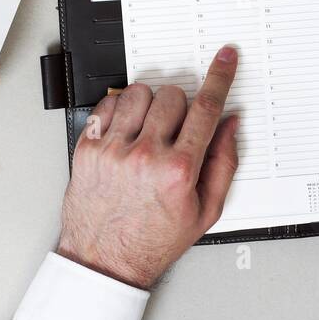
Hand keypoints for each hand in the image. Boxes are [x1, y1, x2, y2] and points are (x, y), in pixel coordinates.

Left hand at [56, 47, 240, 288]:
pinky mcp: (88, 148)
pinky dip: (121, 109)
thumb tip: (230, 126)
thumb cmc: (153, 240)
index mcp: (178, 170)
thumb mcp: (206, 211)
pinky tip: (127, 130)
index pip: (205, 109)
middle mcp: (145, 156)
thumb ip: (224, 163)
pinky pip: (109, 104)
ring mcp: (113, 150)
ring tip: (149, 128)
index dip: (220, 77)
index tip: (225, 59)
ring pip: (140, 93)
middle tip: (177, 128)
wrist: (105, 260)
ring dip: (151, 104)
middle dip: (181, 106)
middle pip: (173, 96)